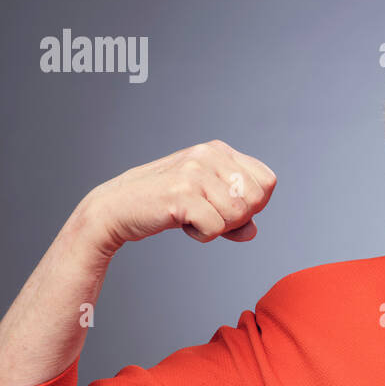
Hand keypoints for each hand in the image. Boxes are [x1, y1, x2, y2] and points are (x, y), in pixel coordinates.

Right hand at [80, 140, 278, 253]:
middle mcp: (209, 155)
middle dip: (236, 218)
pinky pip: (215, 228)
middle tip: (207, 216)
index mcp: (219, 150)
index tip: (227, 208)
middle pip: (257, 199)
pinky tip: (182, 223)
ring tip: (191, 217)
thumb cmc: (164, 203)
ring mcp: (194, 172)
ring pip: (238, 215)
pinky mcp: (181, 194)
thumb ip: (234, 215)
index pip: (267, 181)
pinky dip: (201, 235)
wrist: (117, 208)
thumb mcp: (204, 201)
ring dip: (217, 227)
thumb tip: (251, 232)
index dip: (254, 204)